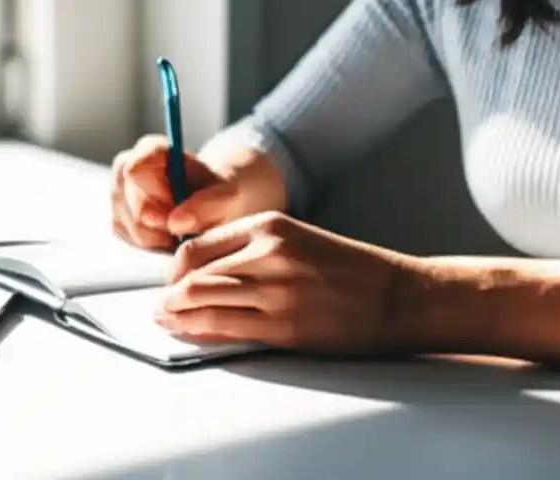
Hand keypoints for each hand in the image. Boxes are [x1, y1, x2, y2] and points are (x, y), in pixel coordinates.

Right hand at [110, 135, 245, 250]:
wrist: (213, 205)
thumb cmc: (220, 194)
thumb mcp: (227, 196)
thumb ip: (208, 205)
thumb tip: (175, 221)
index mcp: (151, 149)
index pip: (135, 168)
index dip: (156, 195)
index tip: (177, 208)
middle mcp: (126, 166)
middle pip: (129, 200)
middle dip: (158, 221)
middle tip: (184, 225)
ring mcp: (117, 193)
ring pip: (127, 222)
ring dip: (156, 236)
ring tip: (181, 230)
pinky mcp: (117, 218)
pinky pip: (128, 237)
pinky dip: (151, 244)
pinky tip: (169, 236)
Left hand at [155, 211, 424, 354]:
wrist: (399, 297)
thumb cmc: (349, 271)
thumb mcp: (297, 241)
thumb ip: (250, 250)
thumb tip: (200, 271)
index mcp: (270, 226)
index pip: (197, 245)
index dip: (174, 269)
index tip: (170, 283)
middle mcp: (269, 253)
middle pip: (191, 273)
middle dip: (168, 295)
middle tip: (160, 308)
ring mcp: (276, 290)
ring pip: (201, 300)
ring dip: (176, 315)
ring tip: (169, 322)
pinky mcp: (285, 326)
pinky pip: (225, 328)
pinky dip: (199, 331)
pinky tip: (192, 333)